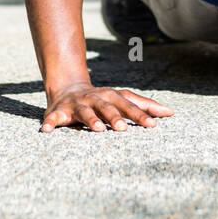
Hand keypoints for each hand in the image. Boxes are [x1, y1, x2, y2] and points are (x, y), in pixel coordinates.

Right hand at [40, 82, 173, 132]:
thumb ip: (144, 106)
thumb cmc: (101, 99)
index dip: (140, 113)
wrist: (67, 87)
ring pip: (84, 111)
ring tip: (98, 130)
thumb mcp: (121, 100)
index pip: (128, 103)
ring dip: (90, 119)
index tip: (154, 124)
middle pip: (107, 106)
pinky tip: (46, 130)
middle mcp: (95, 98)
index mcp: (111, 96)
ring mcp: (76, 104)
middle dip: (115, 116)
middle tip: (124, 128)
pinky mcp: (58, 111)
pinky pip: (53, 117)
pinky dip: (50, 123)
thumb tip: (171, 112)